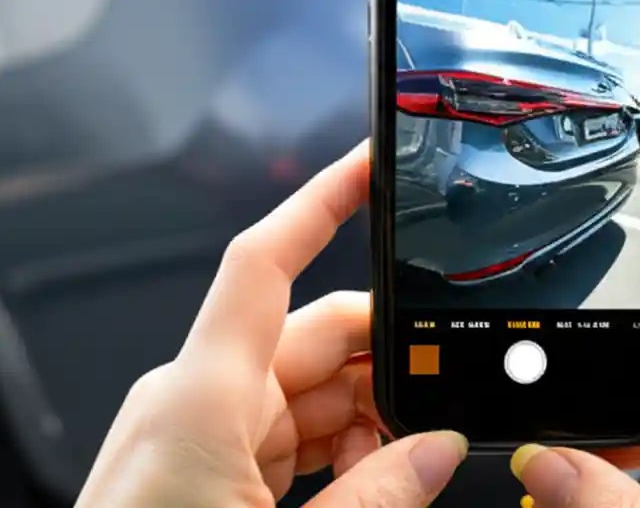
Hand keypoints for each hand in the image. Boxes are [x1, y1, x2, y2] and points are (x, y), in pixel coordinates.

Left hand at [75, 143, 467, 507]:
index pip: (263, 262)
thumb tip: (440, 448)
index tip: (370, 164)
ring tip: (409, 459)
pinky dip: (339, 446)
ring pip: (306, 387)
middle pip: (309, 334)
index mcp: (200, 396)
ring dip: (368, 412)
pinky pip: (288, 431)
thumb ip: (377, 493)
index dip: (320, 200)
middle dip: (386, 355)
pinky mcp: (204, 468)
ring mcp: (197, 435)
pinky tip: (375, 475)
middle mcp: (195, 400)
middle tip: (444, 394)